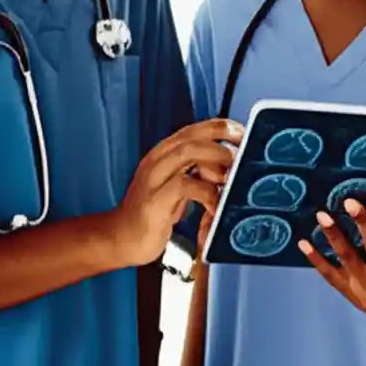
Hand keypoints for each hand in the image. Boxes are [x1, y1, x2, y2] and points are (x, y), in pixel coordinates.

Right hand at [106, 119, 241, 267]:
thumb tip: (228, 165)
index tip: (242, 132)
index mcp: (163, 154)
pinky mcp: (155, 200)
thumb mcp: (176, 186)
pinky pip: (185, 186)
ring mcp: (154, 178)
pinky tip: (216, 206)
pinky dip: (207, 192)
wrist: (121, 239)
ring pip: (187, 152)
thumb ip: (195, 172)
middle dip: (221, 138)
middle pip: (192, 136)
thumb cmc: (153, 213)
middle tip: (243, 151)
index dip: (220, 127)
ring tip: (232, 175)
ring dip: (215, 159)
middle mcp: (157, 160)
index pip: (193, 129)